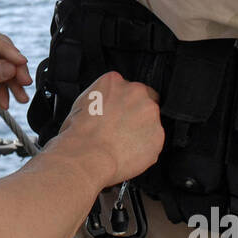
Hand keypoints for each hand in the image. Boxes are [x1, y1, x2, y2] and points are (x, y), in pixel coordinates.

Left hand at [0, 20, 31, 128]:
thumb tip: (10, 67)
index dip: (8, 52)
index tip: (21, 63)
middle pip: (0, 49)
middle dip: (14, 67)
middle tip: (23, 83)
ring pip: (3, 62)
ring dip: (12, 79)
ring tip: (20, 96)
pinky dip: (5, 86)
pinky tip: (6, 100)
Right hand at [50, 71, 164, 187]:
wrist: (87, 156)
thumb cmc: (78, 135)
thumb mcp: (81, 105)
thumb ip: (100, 99)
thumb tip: (103, 109)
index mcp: (113, 81)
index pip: (125, 87)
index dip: (122, 102)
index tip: (118, 113)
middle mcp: (135, 92)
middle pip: (143, 99)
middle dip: (135, 114)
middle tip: (121, 130)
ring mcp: (149, 112)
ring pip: (151, 121)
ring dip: (142, 131)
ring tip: (123, 144)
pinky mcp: (158, 134)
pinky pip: (154, 141)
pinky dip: (145, 148)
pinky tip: (128, 153)